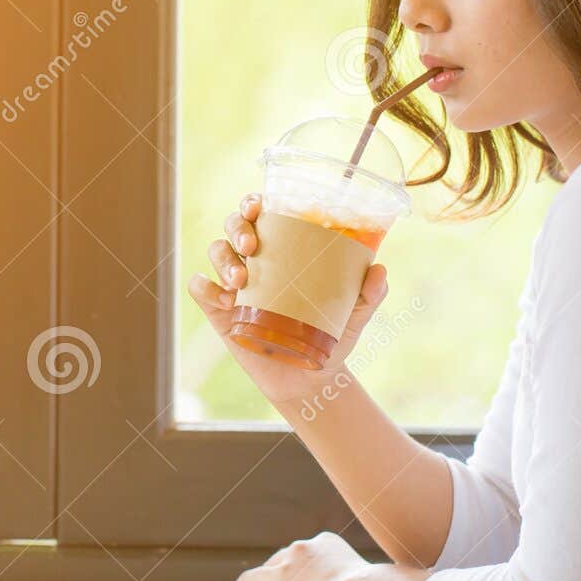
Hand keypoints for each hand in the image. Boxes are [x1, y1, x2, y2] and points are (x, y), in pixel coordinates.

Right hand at [187, 192, 390, 403]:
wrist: (311, 379)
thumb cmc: (331, 336)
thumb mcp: (356, 313)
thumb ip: (370, 293)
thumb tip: (379, 270)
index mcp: (284, 250)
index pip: (262, 213)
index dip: (253, 201)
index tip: (260, 205)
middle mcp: (255, 260)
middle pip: (234, 225)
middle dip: (237, 226)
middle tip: (252, 245)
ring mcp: (234, 285)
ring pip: (216, 251)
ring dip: (223, 258)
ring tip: (241, 280)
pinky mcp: (219, 312)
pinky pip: (200, 289)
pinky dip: (205, 287)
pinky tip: (223, 299)